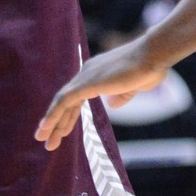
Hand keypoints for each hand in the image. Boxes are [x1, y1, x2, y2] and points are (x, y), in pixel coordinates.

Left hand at [35, 41, 165, 151]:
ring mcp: (86, 77)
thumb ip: (121, 96)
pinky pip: (64, 101)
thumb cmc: (148, 68)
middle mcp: (87, 73)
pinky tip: (46, 128)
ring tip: (42, 139)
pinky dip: (53, 115)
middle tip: (47, 140)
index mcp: (96, 73)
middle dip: (57, 122)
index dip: (68, 115)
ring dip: (51, 122)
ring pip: (62, 102)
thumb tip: (111, 105)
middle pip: (66, 101)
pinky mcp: (87, 84)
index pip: (76, 97)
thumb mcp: (133, 87)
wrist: (152, 55)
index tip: (61, 131)